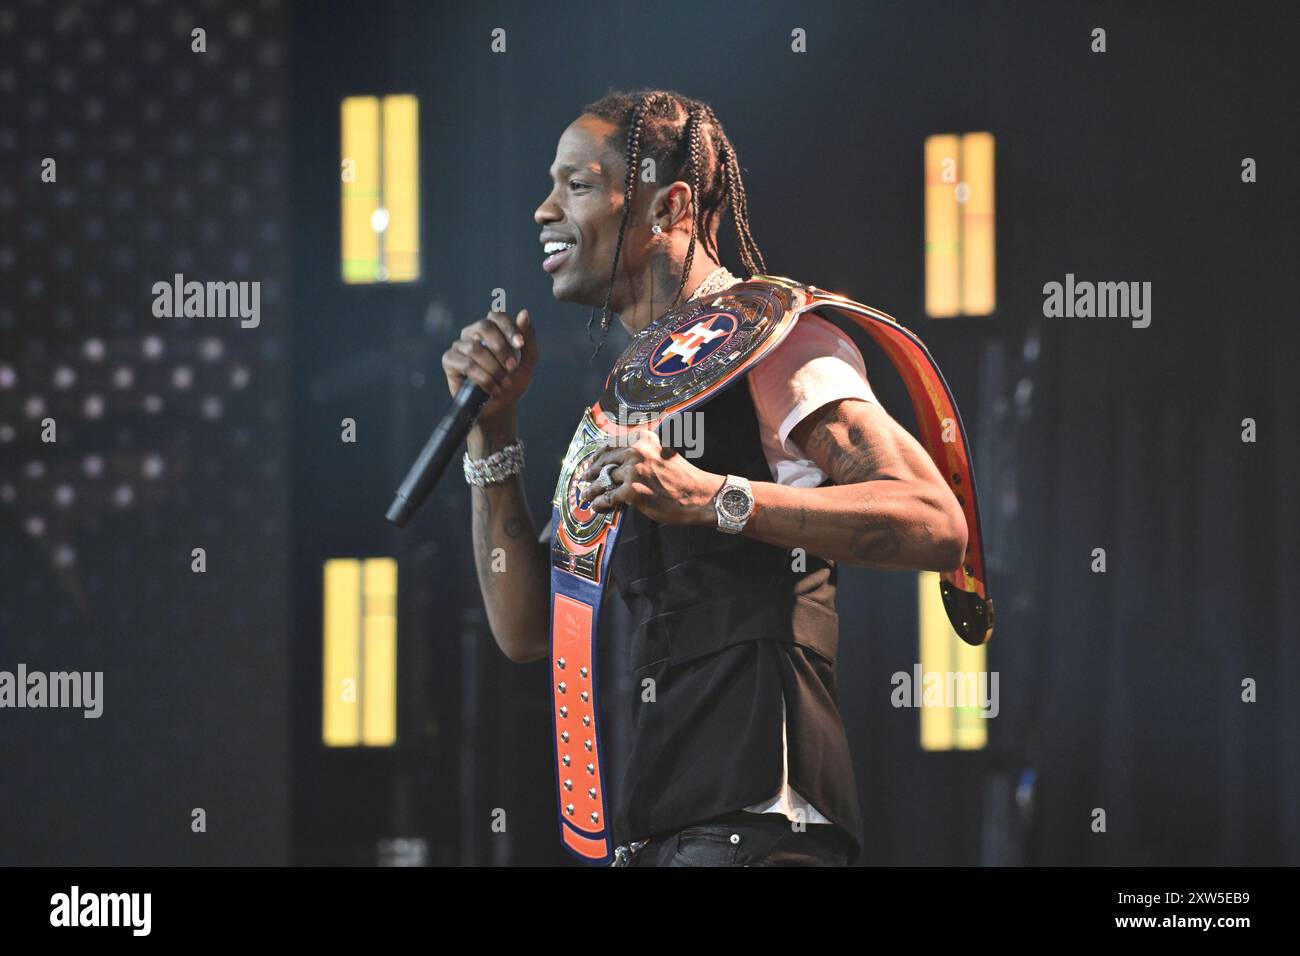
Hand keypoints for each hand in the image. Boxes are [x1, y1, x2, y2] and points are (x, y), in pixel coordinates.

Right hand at [440, 308, 537, 425]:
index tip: (520, 345)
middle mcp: (473, 334)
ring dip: (494, 368)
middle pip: (484, 326)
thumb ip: (528, 339)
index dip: (509, 327)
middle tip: (512, 367)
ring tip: (503, 384)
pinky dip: (483, 379)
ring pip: (475, 349)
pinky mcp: (449, 360)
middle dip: (501, 348)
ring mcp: (460, 346)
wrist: (499, 409)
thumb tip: (524, 312)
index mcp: (491, 330)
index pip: (497, 315)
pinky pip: (466, 364)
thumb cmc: (511, 384)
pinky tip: (492, 390)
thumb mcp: (527, 363)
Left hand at [578, 428, 724, 525]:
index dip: (599, 454)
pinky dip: (600, 503)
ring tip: (586, 495)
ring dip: (593, 489)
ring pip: (604, 480)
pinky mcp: (632, 492)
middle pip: (605, 461)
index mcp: (644, 440)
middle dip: (592, 471)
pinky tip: (597, 506)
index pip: (612, 444)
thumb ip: (644, 452)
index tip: (593, 460)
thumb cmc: (683, 478)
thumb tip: (621, 459)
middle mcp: (637, 452)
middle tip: (585, 478)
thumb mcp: (663, 453)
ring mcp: (634, 472)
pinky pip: (609, 497)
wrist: (698, 496)